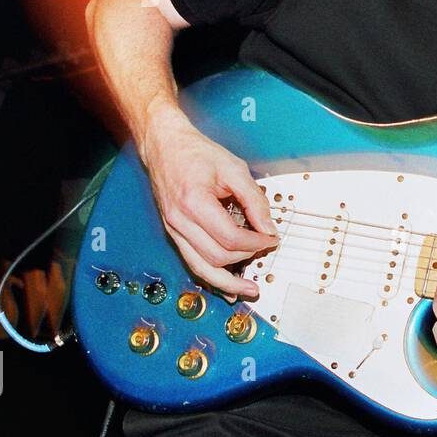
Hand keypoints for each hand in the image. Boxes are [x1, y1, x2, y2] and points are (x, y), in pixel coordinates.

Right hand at [140, 111, 278, 299]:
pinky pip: (192, 262)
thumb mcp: (234, 169)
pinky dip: (211, 276)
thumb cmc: (196, 153)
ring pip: (201, 268)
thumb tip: (269, 227)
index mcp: (194, 202)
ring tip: (248, 291)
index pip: (230, 237)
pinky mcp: (174, 233)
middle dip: (246, 256)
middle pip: (217, 256)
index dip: (256, 242)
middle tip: (265, 248)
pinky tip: (226, 286)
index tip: (271, 237)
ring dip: (227, 283)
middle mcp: (179, 221)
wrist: (164, 145)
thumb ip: (254, 200)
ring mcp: (173, 229)